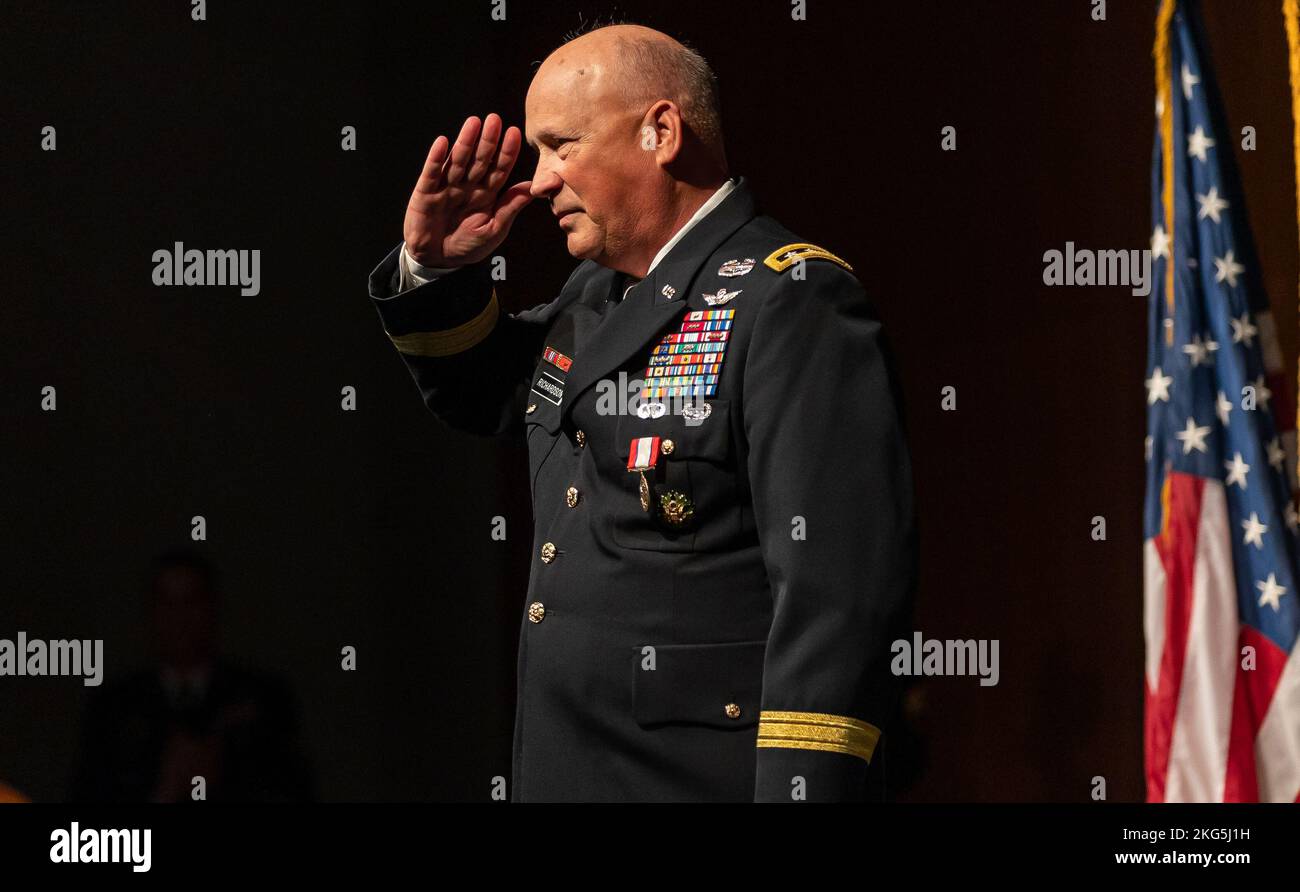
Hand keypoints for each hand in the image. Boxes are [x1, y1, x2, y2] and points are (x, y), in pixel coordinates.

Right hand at [402, 113, 534, 267]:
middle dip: (487, 141)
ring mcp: (446, 187)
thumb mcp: (494, 229)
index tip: (514, 134)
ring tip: (473, 123)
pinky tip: (442, 142)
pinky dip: (436, 159)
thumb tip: (533, 188)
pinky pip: (431, 174)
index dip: (506, 153)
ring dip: (465, 143)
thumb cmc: (468, 246)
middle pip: (479, 161)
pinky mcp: (425, 193)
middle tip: (495, 120)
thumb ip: (510, 207)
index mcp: (486, 194)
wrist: (439, 261)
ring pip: (457, 162)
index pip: (499, 170)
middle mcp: (467, 186)